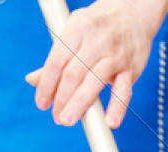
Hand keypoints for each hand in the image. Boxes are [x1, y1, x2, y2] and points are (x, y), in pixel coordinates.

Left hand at [27, 0, 167, 128]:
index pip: (57, 61)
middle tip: (56, 117)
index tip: (42, 104)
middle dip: (62, 99)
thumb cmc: (99, 26)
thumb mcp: (74, 32)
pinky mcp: (132, 67)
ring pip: (95, 82)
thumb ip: (56, 58)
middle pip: (74, 74)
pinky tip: (109, 123)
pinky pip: (124, 90)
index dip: (46, 85)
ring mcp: (116, 54)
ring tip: (67, 120)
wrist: (136, 10)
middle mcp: (97, 40)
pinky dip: (117, 108)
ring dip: (79, 104)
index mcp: (77, 29)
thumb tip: (31, 80)